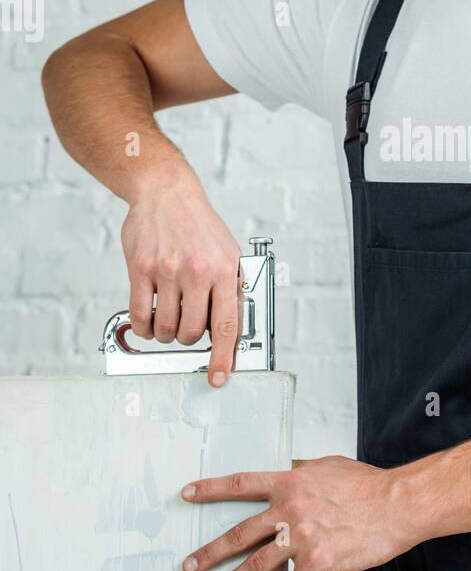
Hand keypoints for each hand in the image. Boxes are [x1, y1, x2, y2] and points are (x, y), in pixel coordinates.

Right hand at [121, 170, 242, 387]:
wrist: (166, 193)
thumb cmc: (198, 225)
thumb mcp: (227, 251)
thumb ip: (229, 287)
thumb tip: (230, 328)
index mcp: (223, 269)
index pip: (227, 324)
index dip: (223, 356)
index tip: (218, 376)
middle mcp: (197, 271)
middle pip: (193, 331)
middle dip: (188, 340)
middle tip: (186, 331)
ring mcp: (168, 271)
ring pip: (166, 327)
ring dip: (165, 335)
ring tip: (167, 322)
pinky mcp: (141, 269)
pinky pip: (141, 314)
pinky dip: (144, 327)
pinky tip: (148, 321)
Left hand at [179, 456, 417, 570]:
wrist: (398, 504)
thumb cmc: (368, 484)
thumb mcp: (328, 466)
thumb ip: (303, 470)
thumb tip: (288, 468)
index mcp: (290, 483)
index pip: (241, 484)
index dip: (211, 489)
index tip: (188, 495)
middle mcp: (289, 510)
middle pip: (239, 533)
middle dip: (209, 552)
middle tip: (189, 565)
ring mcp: (302, 538)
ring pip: (255, 565)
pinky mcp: (319, 563)